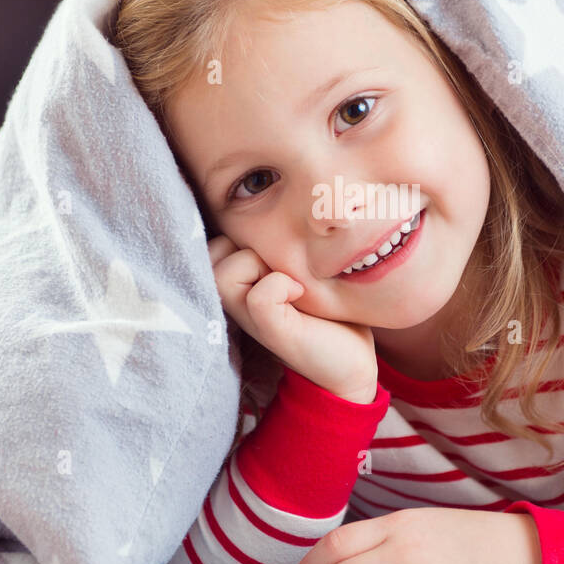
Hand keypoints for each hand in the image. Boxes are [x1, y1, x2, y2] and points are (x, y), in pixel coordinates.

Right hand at [208, 234, 377, 401]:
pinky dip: (282, 286)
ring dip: (261, 265)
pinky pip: (260, 295)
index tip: (276, 257)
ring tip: (290, 281)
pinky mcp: (270, 331)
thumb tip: (262, 201)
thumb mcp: (293, 265)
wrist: (349, 362)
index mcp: (236, 283)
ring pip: (226, 271)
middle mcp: (233, 301)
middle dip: (248, 247)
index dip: (242, 235)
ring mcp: (247, 318)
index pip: (213, 238)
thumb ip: (271, 244)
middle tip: (284, 269)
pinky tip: (300, 295)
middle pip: (213, 250)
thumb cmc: (322, 310)